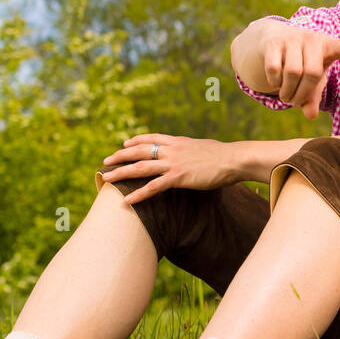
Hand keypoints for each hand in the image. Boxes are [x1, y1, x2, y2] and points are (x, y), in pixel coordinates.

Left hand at [100, 134, 236, 204]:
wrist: (233, 159)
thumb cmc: (224, 154)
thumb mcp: (205, 146)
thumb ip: (193, 149)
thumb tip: (194, 152)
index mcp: (178, 141)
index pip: (151, 138)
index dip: (135, 140)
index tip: (124, 144)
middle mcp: (172, 149)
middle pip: (139, 151)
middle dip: (120, 156)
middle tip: (106, 162)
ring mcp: (173, 163)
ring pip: (140, 167)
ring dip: (121, 173)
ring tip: (106, 179)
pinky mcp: (178, 177)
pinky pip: (153, 186)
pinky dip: (138, 194)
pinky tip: (127, 200)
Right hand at [259, 24, 339, 117]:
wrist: (276, 39)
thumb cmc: (302, 62)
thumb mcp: (312, 79)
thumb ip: (313, 97)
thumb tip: (311, 115)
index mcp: (327, 47)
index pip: (338, 47)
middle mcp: (311, 40)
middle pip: (312, 73)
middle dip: (303, 94)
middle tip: (295, 103)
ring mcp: (292, 39)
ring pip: (292, 72)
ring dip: (287, 92)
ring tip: (286, 96)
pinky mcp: (273, 42)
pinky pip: (274, 68)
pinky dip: (274, 82)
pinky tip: (276, 82)